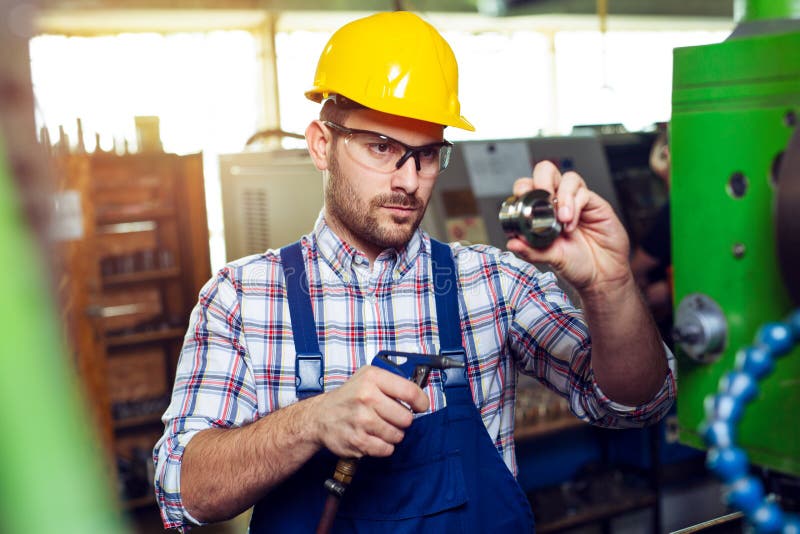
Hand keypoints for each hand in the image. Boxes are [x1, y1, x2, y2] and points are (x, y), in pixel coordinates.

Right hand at [312, 366, 428, 457]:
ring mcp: (361, 420)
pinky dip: (383, 446)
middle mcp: (366, 397)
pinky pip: (386, 449)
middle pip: (406, 418)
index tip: (420, 406)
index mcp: (372, 378)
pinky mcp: (358, 440)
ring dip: (392, 434)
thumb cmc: (349, 397)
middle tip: (391, 417)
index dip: (421, 402)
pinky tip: (373, 437)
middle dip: (402, 420)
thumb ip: (393, 383)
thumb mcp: (368, 378)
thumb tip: (420, 396)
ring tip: (379, 427)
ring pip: (398, 435)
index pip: (410, 392)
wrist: (320, 416)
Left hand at [506, 160, 630, 293]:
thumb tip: (511, 242)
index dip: (523, 189)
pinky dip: (575, 206)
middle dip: (542, 181)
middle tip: (543, 199)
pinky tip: (571, 225)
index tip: (523, 203)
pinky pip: (584, 193)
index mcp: (542, 211)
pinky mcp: (595, 204)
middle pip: (547, 170)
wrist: (601, 275)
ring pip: (568, 178)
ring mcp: (577, 201)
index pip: (528, 187)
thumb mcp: (549, 258)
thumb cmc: (575, 264)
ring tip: (562, 220)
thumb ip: (531, 250)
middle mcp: (558, 201)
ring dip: (562, 197)